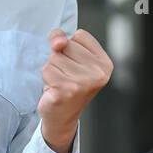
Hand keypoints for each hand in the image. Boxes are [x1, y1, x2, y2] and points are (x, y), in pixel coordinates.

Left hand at [38, 28, 112, 152]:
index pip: (80, 35)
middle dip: (61, 58)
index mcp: (105, 63)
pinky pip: (47, 70)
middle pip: (67, 45)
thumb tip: (58, 42)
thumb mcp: (71, 57)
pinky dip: (47, 79)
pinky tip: (55, 89)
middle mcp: (98, 74)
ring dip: (53, 69)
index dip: (72, 47)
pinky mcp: (65, 91)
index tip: (77, 64)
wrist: (63, 116)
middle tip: (68, 76)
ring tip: (62, 83)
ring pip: (54, 58)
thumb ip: (61, 38)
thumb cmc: (68, 84)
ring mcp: (82, 84)